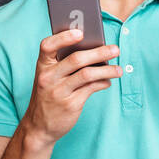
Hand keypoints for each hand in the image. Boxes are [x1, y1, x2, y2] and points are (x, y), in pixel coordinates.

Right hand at [23, 29, 120, 147]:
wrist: (39, 126)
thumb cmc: (48, 95)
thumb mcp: (49, 78)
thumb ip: (64, 64)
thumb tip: (94, 50)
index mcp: (42, 66)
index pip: (47, 46)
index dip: (63, 37)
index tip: (80, 32)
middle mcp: (48, 77)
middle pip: (76, 59)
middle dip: (99, 52)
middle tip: (115, 49)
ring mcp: (59, 92)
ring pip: (87, 74)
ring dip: (107, 70)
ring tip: (119, 69)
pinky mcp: (70, 104)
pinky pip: (91, 89)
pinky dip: (103, 82)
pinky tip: (108, 81)